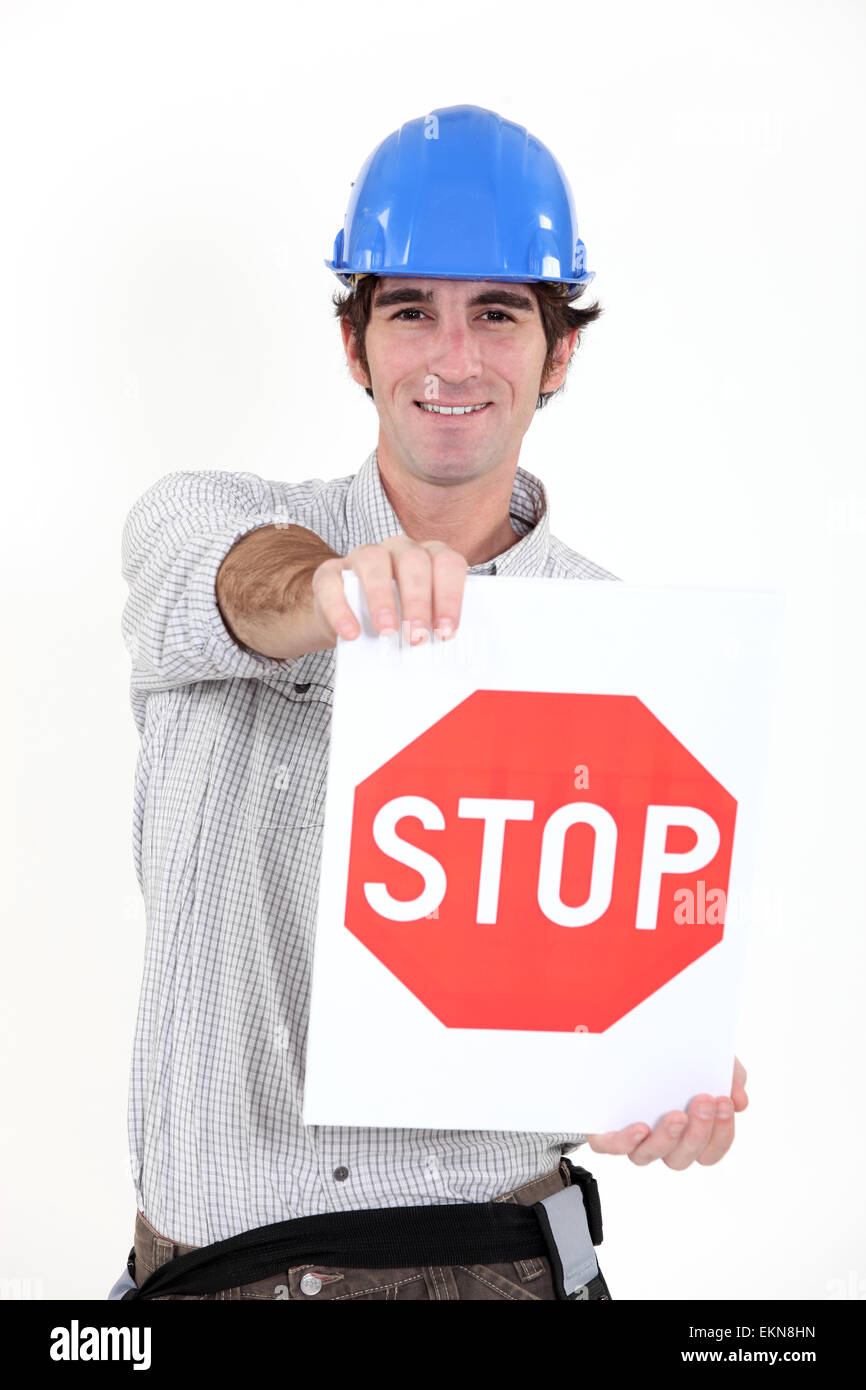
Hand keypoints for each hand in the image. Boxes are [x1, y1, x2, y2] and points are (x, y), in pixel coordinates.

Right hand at [310, 534, 468, 645]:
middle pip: (413, 560)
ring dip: (382, 597)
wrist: (349, 621)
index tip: (446, 630)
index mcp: (428, 557)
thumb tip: (441, 652)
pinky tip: (351, 632)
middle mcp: (398, 549)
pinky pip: (333, 582)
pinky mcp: (330, 571)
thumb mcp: (415, 621)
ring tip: (387, 631)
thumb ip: (429, 627)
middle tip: (417, 637)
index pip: (447, 563)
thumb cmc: (393, 619)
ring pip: (373, 561)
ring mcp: (362, 556)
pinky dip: (341, 609)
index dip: (450, 596)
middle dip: (418, 600)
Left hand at [586, 1056, 747, 1168]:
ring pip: (649, 1155)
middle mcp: (659, 1142)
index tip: (725, 1102)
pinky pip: (612, 1145)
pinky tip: (641, 1127)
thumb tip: (740, 1101)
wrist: (621, 1041)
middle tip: (706, 1099)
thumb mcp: (707, 1059)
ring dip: (668, 1138)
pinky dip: (626, 1141)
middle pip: (682, 1157)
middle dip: (699, 1131)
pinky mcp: (605, 1130)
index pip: (710, 1150)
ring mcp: (631, 1139)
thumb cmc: (672, 1058)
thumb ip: (729, 1075)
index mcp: (686, 1132)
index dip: (722, 1132)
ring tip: (677, 1115)